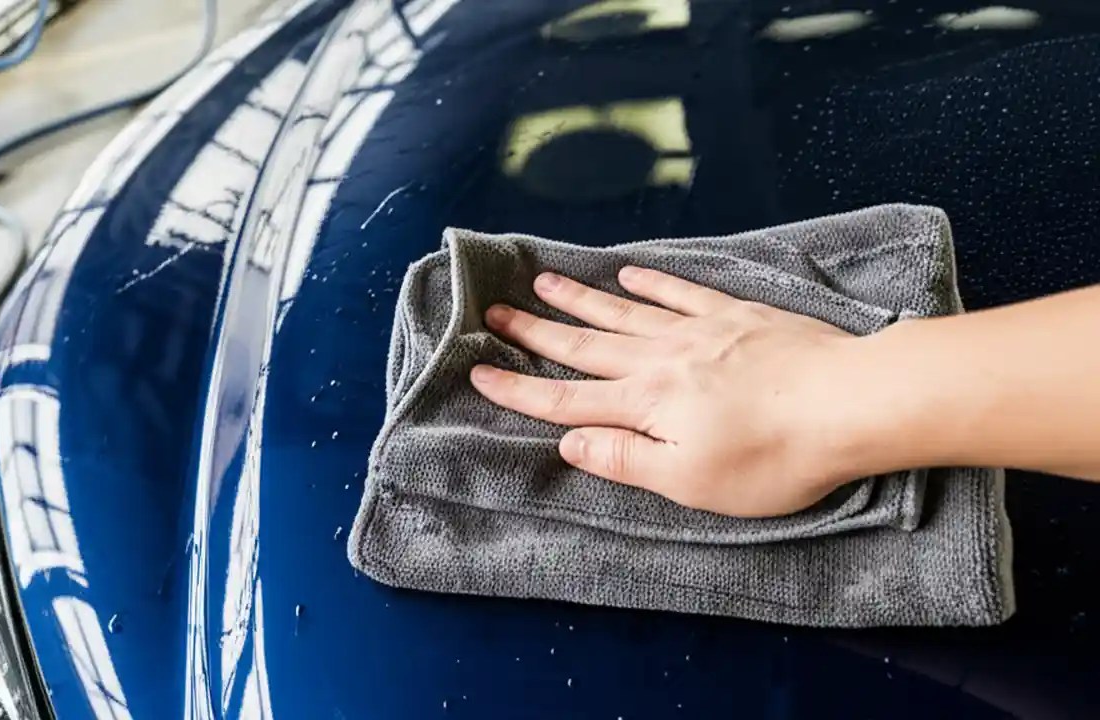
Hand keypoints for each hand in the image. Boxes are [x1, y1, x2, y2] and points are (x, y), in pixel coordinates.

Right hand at [469, 266, 866, 517]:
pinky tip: (629, 275)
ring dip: (580, 299)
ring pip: (624, 312)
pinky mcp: (737, 316)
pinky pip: (681, 293)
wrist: (850, 401)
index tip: (479, 371)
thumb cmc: (772, 457)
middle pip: (585, 345)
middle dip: (535, 331)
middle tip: (495, 311)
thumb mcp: (690, 482)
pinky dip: (650, 283)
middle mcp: (660, 360)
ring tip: (544, 281)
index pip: (566, 399)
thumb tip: (569, 440)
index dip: (519, 388)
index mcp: (645, 404)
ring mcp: (698, 331)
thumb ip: (624, 458)